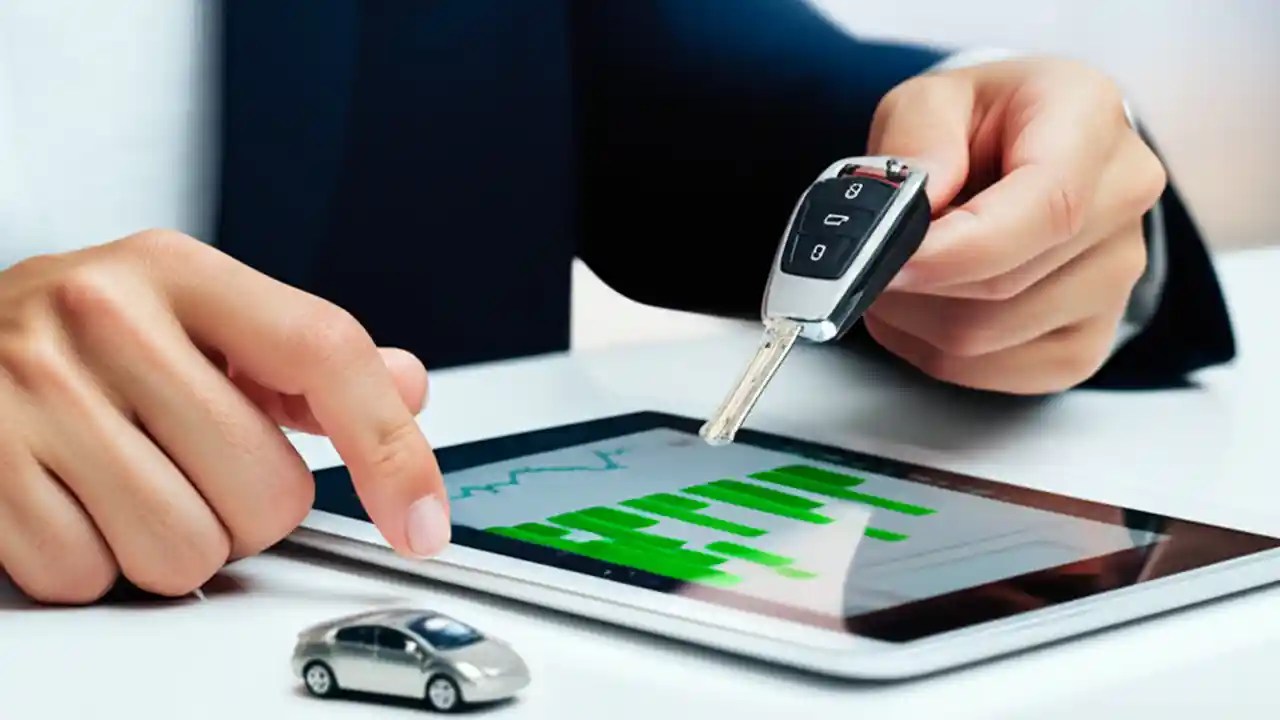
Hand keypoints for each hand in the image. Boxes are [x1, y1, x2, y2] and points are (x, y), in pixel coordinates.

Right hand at [0, 230, 448, 603]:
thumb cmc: (82, 333)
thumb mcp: (194, 313)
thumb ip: (302, 358)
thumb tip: (407, 384)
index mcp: (179, 270)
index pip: (325, 352)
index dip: (392, 447)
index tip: (420, 516)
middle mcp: (106, 315)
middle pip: (266, 490)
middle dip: (248, 511)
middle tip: (199, 470)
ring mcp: (36, 389)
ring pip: (185, 552)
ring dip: (176, 546)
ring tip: (137, 485)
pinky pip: (90, 577)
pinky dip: (95, 565)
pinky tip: (78, 504)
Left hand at [864, 57, 1166, 393]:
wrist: (1019, 150)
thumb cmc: (977, 124)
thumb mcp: (930, 96)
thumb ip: (916, 136)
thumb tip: (910, 206)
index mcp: (1090, 120)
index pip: (1047, 207)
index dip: (957, 250)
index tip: (889, 259)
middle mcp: (1122, 200)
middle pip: (1001, 285)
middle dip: (912, 282)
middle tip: (872, 256)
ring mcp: (1115, 280)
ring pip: (984, 337)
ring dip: (911, 316)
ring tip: (897, 271)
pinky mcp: (1085, 342)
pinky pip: (988, 371)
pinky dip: (930, 348)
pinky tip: (924, 303)